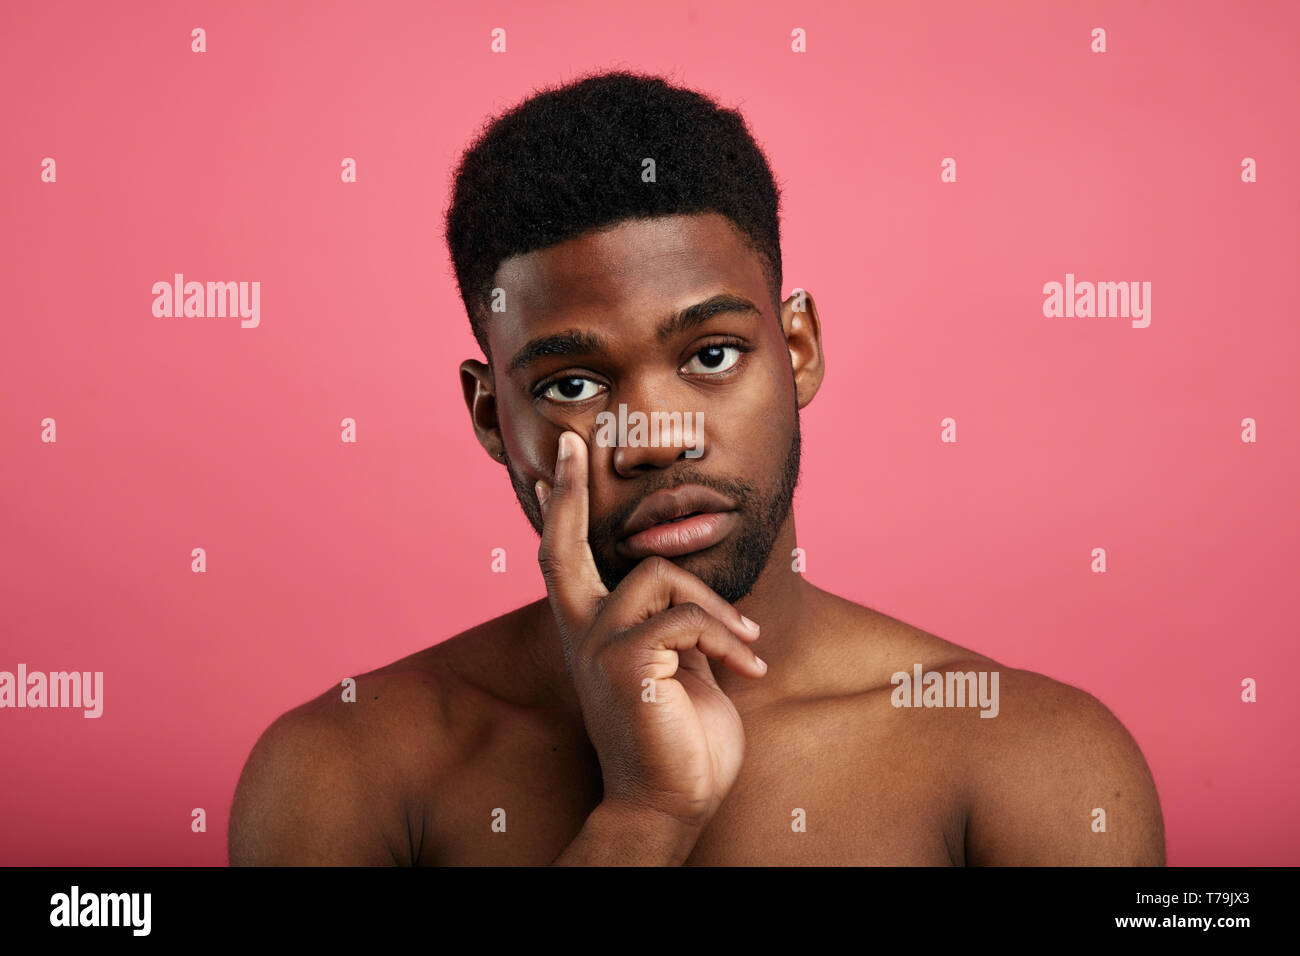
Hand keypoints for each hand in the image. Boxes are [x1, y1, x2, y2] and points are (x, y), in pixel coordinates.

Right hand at [535, 430, 765, 831]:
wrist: (673, 801)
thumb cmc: (681, 737)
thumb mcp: (678, 667)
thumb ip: (672, 623)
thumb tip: (684, 585)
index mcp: (593, 632)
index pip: (566, 559)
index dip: (560, 510)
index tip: (553, 466)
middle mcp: (583, 633)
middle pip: (561, 547)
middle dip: (567, 492)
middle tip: (574, 444)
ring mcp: (598, 645)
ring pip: (660, 575)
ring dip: (717, 610)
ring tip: (747, 651)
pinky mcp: (624, 661)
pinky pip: (687, 619)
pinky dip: (728, 640)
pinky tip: (750, 673)